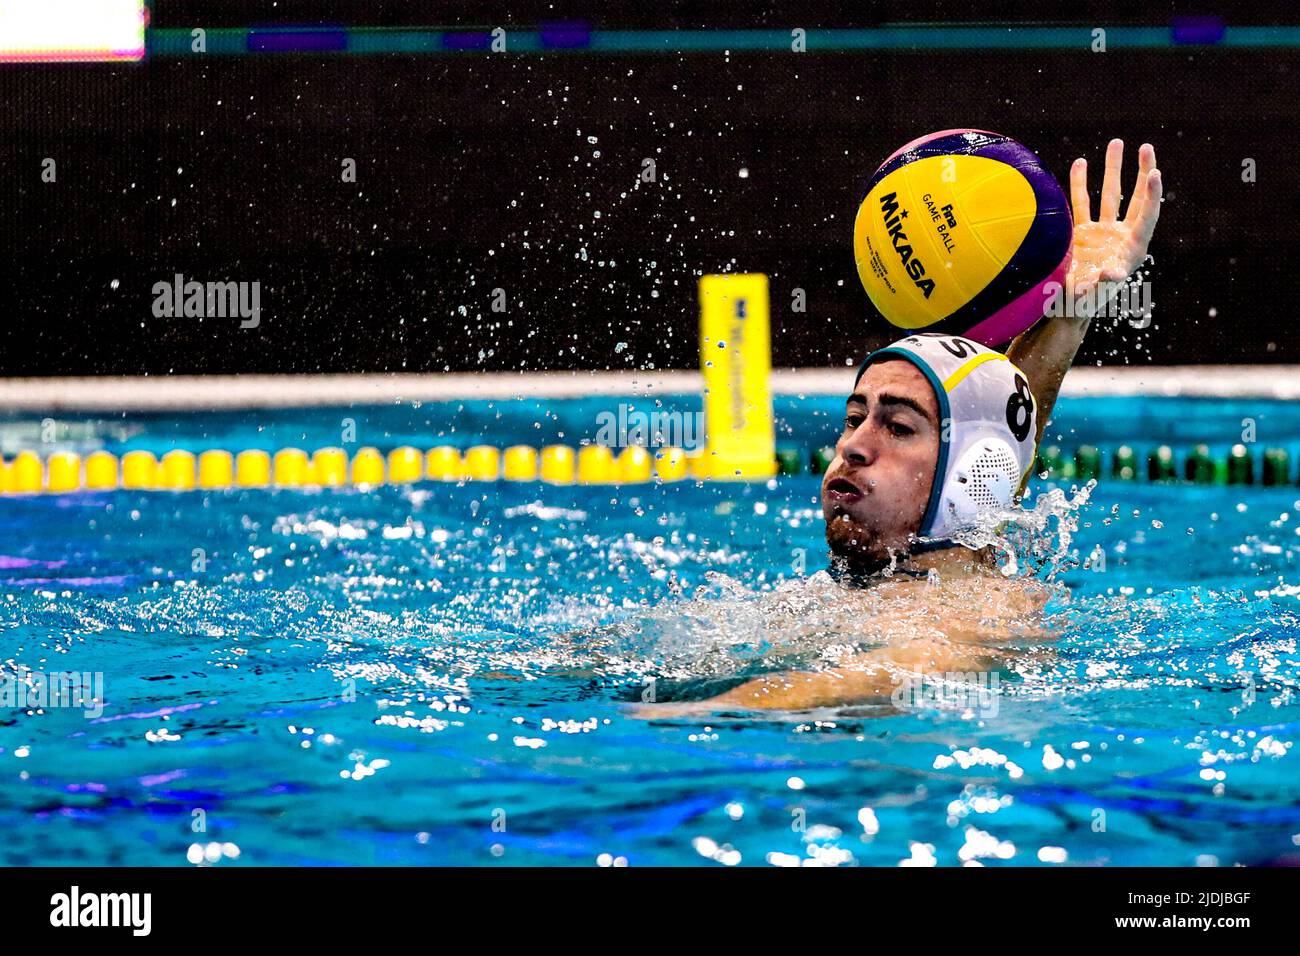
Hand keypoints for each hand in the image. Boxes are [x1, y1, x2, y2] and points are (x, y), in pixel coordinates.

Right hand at [1065, 139, 1161, 320]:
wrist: (1063, 309)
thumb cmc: (1082, 306)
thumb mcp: (1094, 296)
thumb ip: (1103, 282)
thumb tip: (1113, 272)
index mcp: (1131, 250)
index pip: (1146, 215)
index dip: (1152, 195)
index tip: (1153, 172)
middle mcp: (1120, 237)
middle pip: (1135, 198)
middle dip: (1141, 172)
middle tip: (1146, 148)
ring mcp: (1101, 232)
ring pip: (1109, 195)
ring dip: (1113, 169)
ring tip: (1116, 143)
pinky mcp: (1081, 232)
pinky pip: (1082, 202)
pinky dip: (1080, 183)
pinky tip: (1080, 163)